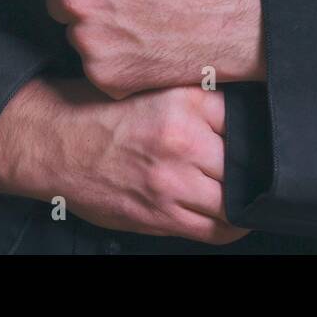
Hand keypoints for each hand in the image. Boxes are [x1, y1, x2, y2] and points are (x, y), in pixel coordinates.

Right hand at [0, 77, 248, 244]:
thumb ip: (194, 98)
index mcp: (183, 101)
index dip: (253, 126)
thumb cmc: (100, 113)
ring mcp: (173, 182)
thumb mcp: (152, 86)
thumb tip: (238, 109)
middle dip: (252, 162)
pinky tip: (238, 217)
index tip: (261, 133)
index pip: (242, 115)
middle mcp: (182, 140)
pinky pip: (214, 229)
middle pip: (245, 158)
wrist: (56, 142)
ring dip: (244, 196)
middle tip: (260, 164)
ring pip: (234, 198)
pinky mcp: (161, 214)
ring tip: (251, 191)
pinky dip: (232, 225)